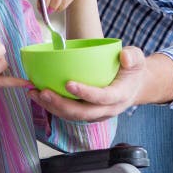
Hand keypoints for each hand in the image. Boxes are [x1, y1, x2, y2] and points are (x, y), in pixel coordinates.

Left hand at [27, 47, 172, 121]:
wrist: (134, 86)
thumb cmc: (132, 70)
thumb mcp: (137, 59)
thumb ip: (132, 57)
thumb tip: (124, 57)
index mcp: (119, 96)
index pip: (102, 97)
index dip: (85, 93)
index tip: (68, 84)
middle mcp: (107, 109)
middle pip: (82, 112)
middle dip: (61, 104)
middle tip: (44, 92)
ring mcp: (96, 113)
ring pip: (72, 116)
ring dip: (52, 107)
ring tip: (35, 93)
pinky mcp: (86, 113)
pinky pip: (68, 113)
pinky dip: (52, 106)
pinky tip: (38, 95)